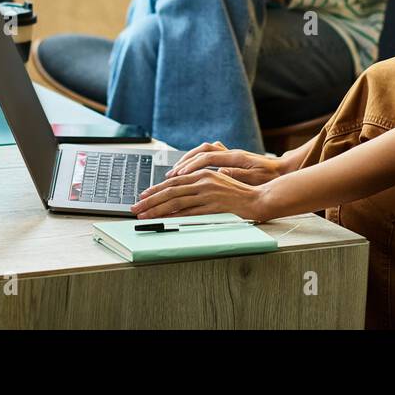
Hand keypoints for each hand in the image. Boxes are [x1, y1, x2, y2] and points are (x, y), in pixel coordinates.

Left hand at [133, 166, 268, 220]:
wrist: (258, 198)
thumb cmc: (238, 193)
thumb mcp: (217, 183)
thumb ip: (199, 185)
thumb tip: (180, 194)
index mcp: (202, 174)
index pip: (173, 182)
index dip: (155, 190)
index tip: (142, 196)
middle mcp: (203, 181)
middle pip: (170, 190)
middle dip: (150, 200)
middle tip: (135, 207)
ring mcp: (208, 193)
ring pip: (176, 201)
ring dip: (157, 209)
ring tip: (144, 216)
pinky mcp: (213, 206)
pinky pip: (189, 212)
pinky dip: (174, 217)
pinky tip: (163, 221)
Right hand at [166, 141, 285, 185]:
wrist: (283, 170)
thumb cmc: (271, 177)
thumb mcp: (255, 178)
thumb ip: (236, 174)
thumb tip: (218, 171)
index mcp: (235, 157)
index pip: (207, 158)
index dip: (192, 166)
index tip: (179, 175)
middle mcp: (231, 152)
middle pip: (201, 151)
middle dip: (185, 161)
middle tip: (171, 174)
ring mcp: (231, 153)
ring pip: (204, 150)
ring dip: (189, 159)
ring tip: (177, 171)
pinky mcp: (232, 158)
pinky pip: (211, 153)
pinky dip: (199, 159)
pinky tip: (193, 168)